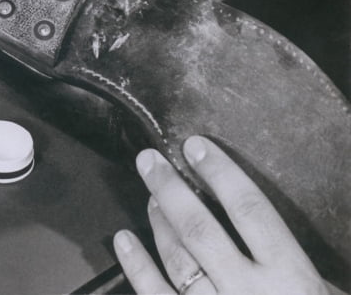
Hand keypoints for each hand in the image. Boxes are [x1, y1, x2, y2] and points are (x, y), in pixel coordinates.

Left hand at [113, 136, 333, 294]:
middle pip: (201, 228)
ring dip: (158, 223)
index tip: (196, 146)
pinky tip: (124, 241)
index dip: (221, 173)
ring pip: (178, 259)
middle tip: (148, 160)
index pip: (251, 211)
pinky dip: (136, 267)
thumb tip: (264, 235)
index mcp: (294, 281)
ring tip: (148, 196)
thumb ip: (304, 275)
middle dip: (170, 189)